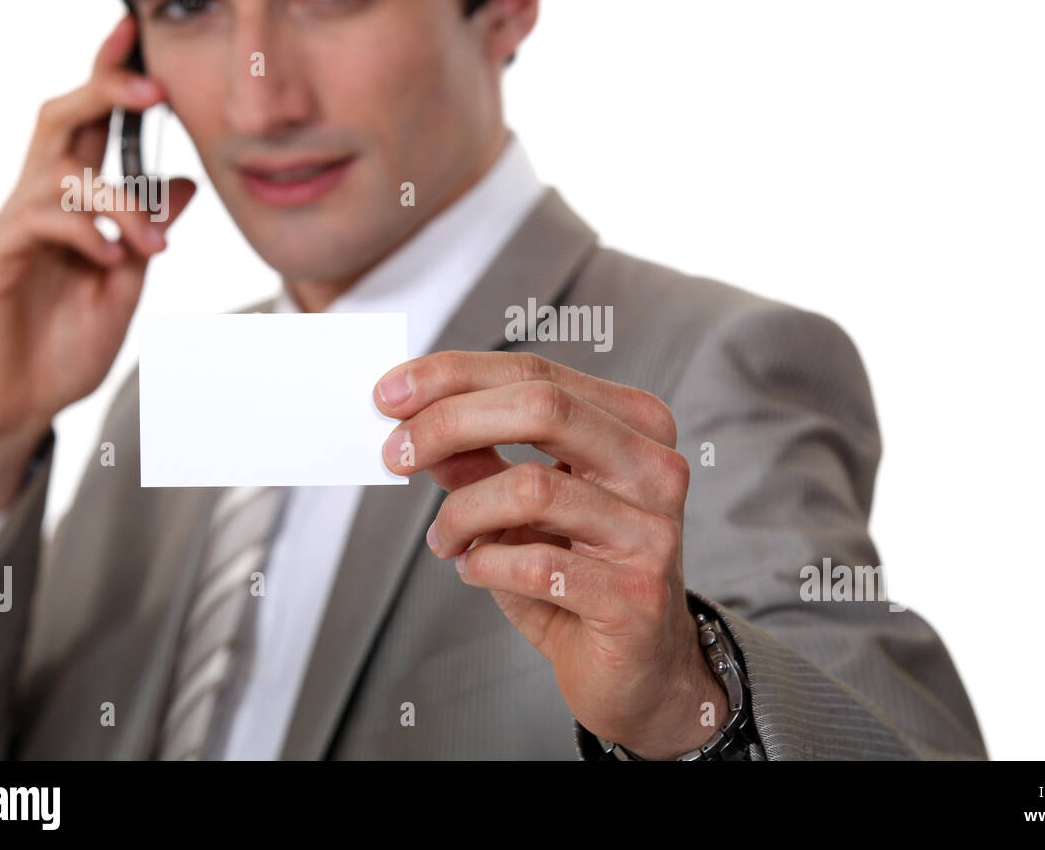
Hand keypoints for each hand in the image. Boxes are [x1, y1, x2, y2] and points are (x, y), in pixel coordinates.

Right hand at [0, 14, 196, 559]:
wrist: (13, 411)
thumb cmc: (60, 350)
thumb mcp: (124, 286)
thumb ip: (145, 233)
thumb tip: (180, 183)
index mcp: (68, 207)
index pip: (86, 128)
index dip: (108, 77)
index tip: (137, 33)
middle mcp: (33, 205)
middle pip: (57, 120)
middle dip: (104, 89)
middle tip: (152, 87)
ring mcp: (7, 229)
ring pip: (59, 172)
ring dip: (119, 202)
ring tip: (150, 246)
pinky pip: (36, 220)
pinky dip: (84, 232)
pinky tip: (109, 259)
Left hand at [373, 351, 725, 758]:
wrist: (638, 671)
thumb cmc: (580, 577)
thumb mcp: (521, 506)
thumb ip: (478, 458)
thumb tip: (412, 418)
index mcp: (633, 425)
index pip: (537, 373)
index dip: (454, 375)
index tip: (389, 393)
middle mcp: (655, 467)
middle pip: (543, 407)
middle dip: (449, 422)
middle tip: (395, 453)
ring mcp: (652, 531)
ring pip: (532, 489)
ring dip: (462, 513)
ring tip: (444, 538)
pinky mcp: (635, 596)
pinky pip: (535, 565)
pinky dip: (485, 565)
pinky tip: (477, 570)